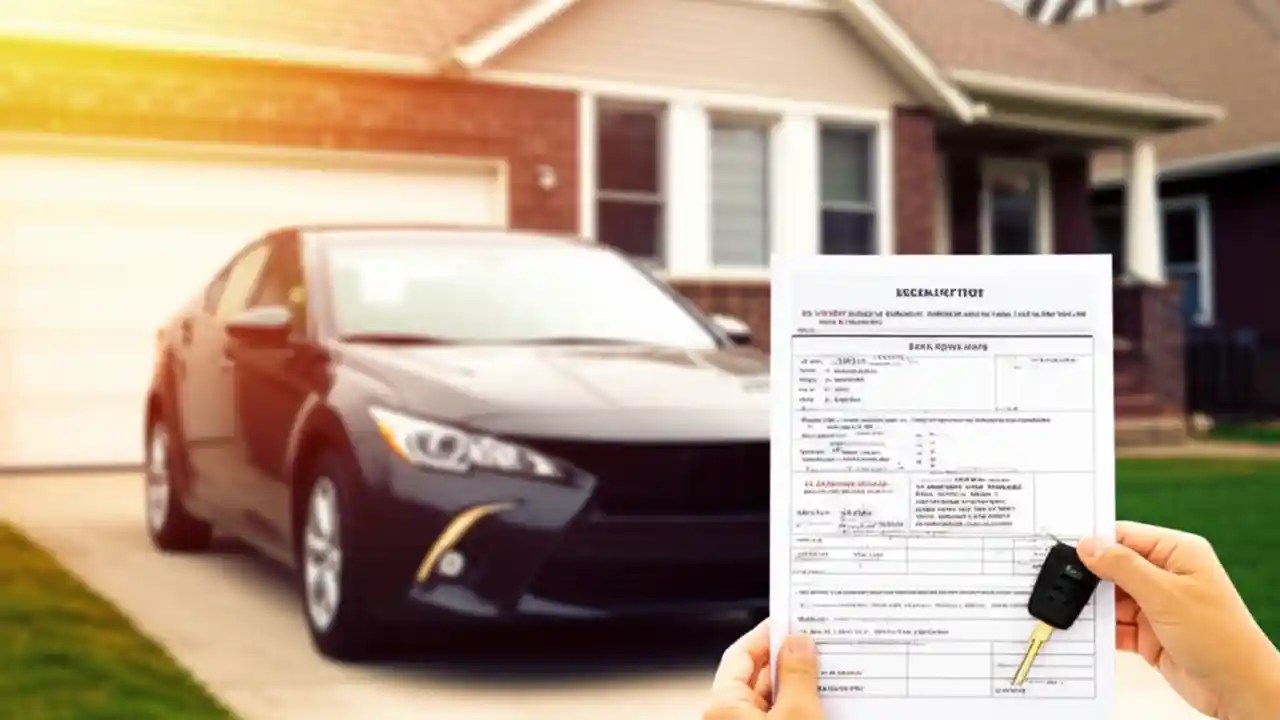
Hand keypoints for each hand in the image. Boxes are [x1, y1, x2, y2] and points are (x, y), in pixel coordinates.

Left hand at [704, 619, 824, 718]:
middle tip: (818, 646)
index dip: (767, 634)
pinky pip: (780, 717)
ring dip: (798, 688)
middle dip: (789, 660)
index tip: (792, 622)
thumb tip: (798, 643)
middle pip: (757, 676)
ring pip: (772, 700)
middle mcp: (727, 717)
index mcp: (722, 705)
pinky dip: (798, 709)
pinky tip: (825, 702)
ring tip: (829, 674)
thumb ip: (798, 675)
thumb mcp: (798, 714)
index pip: (740, 653)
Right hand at [1079, 521, 1279, 719]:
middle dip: (1089, 577)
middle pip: (1114, 567)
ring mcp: (1157, 605)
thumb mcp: (1166, 594)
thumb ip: (1123, 567)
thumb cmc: (1219, 637)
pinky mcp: (1150, 633)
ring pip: (1111, 598)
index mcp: (1177, 552)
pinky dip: (1100, 629)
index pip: (1125, 536)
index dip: (1094, 541)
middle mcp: (1166, 575)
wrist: (1239, 690)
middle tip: (1056, 582)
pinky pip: (1115, 625)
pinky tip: (1083, 632)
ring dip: (1092, 606)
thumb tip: (1088, 544)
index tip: (1061, 548)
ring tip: (1065, 610)